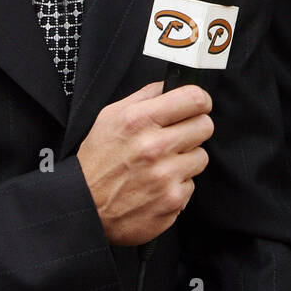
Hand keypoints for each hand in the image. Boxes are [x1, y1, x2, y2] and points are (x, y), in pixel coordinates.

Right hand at [76, 81, 212, 245]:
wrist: (85, 206)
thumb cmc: (97, 160)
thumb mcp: (110, 116)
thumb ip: (145, 96)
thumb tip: (171, 84)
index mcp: (139, 120)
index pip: (194, 98)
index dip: (200, 100)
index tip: (198, 105)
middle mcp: (154, 147)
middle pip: (205, 126)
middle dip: (193, 129)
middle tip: (176, 137)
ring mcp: (165, 176)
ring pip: (201, 156)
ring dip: (186, 159)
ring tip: (162, 164)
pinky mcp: (172, 200)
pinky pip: (191, 185)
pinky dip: (177, 185)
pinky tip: (158, 185)